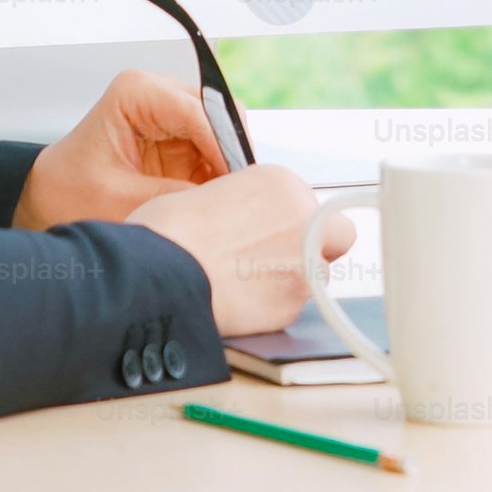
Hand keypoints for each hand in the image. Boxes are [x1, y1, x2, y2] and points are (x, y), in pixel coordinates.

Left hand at [12, 69, 229, 231]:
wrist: (51, 197)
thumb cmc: (69, 191)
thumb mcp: (117, 199)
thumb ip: (169, 197)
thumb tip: (218, 201)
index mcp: (136, 92)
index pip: (199, 111)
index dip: (223, 147)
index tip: (234, 184)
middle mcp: (158, 92)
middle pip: (221, 114)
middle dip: (231, 154)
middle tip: (235, 196)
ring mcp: (172, 112)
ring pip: (226, 132)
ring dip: (228, 165)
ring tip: (225, 202)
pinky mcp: (181, 136)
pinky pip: (217, 150)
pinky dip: (220, 174)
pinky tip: (214, 198)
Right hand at [129, 165, 355, 335]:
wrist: (156, 275)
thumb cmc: (167, 233)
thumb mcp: (209, 195)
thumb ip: (244, 207)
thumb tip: (246, 224)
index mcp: (282, 183)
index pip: (304, 202)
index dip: (286, 221)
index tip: (266, 233)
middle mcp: (304, 218)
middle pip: (336, 235)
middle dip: (316, 247)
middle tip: (282, 260)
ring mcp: (305, 264)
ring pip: (317, 276)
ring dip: (293, 281)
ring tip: (247, 287)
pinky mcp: (293, 305)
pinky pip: (293, 307)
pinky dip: (273, 309)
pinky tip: (241, 305)